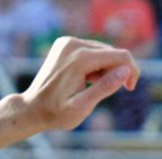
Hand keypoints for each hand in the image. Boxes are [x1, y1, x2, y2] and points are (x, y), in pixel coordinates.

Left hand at [17, 37, 138, 133]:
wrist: (31, 109)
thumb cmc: (55, 114)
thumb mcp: (81, 107)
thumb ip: (104, 88)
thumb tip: (126, 71)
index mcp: (80, 59)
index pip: (121, 56)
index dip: (131, 71)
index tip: (129, 88)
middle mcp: (74, 44)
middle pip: (112, 52)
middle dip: (116, 71)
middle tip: (105, 92)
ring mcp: (67, 41)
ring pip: (103, 50)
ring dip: (104, 68)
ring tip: (90, 86)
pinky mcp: (65, 43)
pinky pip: (91, 50)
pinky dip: (94, 63)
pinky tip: (85, 79)